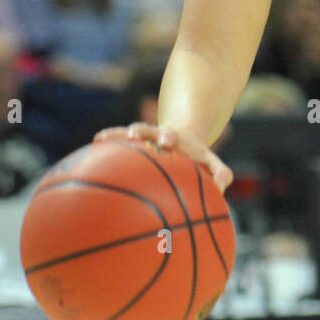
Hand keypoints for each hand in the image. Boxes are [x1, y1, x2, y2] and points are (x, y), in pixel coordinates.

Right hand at [94, 121, 232, 192]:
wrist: (181, 140)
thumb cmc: (197, 160)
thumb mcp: (212, 164)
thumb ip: (221, 174)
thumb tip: (223, 188)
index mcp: (182, 142)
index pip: (177, 139)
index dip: (171, 139)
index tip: (166, 141)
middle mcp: (164, 136)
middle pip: (156, 131)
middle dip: (148, 131)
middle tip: (137, 133)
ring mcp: (148, 137)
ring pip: (136, 131)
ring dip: (124, 133)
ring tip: (106, 137)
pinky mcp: (135, 139)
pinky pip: (121, 138)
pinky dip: (111, 137)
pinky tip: (97, 140)